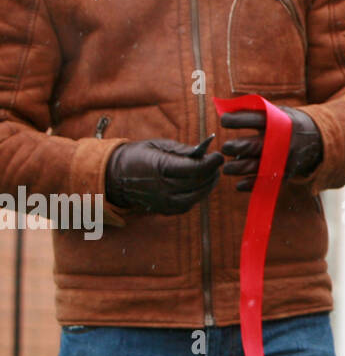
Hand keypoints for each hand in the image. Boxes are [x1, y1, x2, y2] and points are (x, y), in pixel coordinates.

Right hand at [105, 134, 222, 214]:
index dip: (211, 162)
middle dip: (212, 173)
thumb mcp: (159, 146)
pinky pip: (186, 206)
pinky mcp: (162, 209)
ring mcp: (162, 201)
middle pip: (197, 183)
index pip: (194, 169)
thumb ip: (183, 151)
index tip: (219, 155)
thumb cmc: (139, 155)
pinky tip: (200, 186)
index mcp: (160, 167)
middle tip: (217, 164)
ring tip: (212, 175)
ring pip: (194, 197)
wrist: (113, 176)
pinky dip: (197, 196)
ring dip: (207, 186)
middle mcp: (162, 187)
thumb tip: (205, 152)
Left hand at [219, 106, 322, 188]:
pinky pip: (265, 181)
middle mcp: (280, 140)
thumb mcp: (279, 111)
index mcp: (278, 121)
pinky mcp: (285, 172)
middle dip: (234, 147)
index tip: (223, 121)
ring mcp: (283, 158)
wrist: (318, 139)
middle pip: (252, 145)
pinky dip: (250, 184)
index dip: (236, 120)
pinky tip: (239, 184)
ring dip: (237, 168)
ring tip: (227, 168)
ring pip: (254, 166)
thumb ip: (255, 111)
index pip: (254, 119)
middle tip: (225, 147)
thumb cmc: (288, 123)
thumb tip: (225, 109)